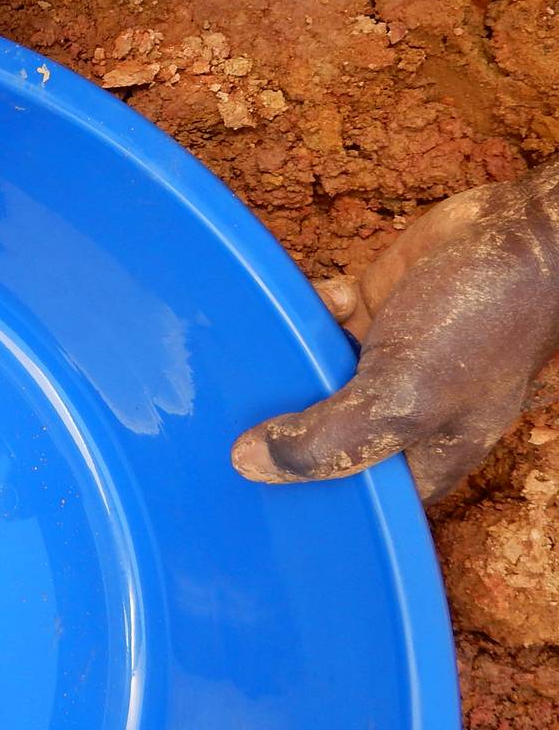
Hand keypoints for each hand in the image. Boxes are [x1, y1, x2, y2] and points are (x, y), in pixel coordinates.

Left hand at [231, 160, 558, 501]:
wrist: (519, 234)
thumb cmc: (481, 325)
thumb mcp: (403, 397)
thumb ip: (329, 439)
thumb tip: (247, 464)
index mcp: (422, 454)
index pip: (351, 493)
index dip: (300, 495)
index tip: (238, 489)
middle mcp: (401, 411)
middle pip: (321, 433)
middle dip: (276, 426)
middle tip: (210, 424)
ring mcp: (384, 358)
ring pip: (310, 372)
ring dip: (278, 363)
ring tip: (220, 366)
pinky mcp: (373, 308)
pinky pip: (316, 317)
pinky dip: (297, 310)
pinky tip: (278, 306)